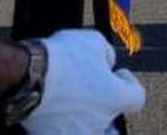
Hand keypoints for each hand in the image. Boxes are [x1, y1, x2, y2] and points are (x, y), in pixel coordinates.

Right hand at [22, 29, 145, 131]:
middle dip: (106, 113)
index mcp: (115, 99)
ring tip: (71, 104)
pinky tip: (54, 111)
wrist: (29, 76)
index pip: (137, 99)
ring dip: (84, 120)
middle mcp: (100, 123)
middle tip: (95, 100)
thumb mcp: (94, 41)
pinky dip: (61, 126)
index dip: (130, 83)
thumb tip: (106, 64)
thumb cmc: (63, 57)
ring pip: (87, 132)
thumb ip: (107, 56)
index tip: (117, 74)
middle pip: (112, 127)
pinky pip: (63, 132)